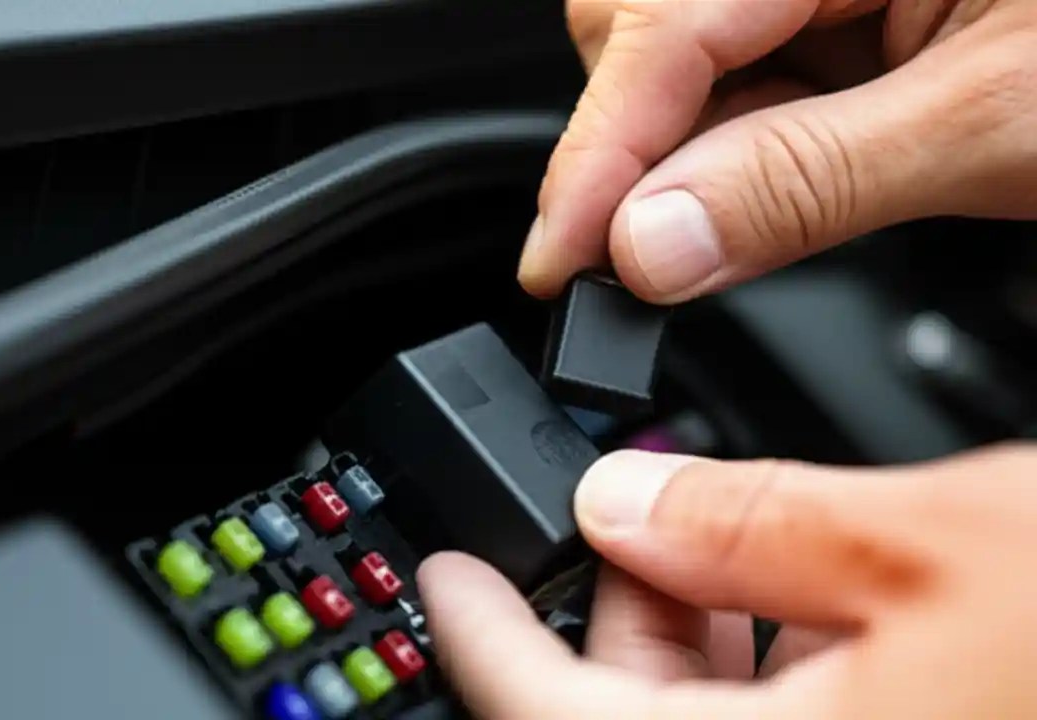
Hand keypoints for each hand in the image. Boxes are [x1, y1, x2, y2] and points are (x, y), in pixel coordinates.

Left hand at [417, 443, 1036, 717]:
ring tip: (705, 530)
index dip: (478, 631)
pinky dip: (776, 669)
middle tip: (613, 509)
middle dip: (611, 610)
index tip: (440, 575)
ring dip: (699, 633)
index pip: (536, 715)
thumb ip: (750, 524)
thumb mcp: (931, 546)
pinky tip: (802, 596)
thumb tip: (632, 499)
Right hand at [519, 0, 1036, 301]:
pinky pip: (749, 55)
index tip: (558, 261)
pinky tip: (798, 159)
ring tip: (780, 189)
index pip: (661, 29)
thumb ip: (804, 181)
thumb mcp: (999, 121)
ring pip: (686, 48)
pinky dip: (749, 127)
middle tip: (670, 243)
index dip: (597, 157)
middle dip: (638, 138)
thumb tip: (650, 244)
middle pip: (639, 21)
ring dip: (696, 139)